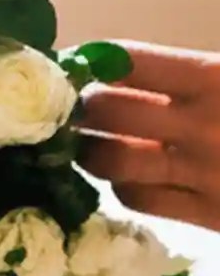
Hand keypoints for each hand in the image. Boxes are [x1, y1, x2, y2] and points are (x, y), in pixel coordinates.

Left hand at [77, 41, 219, 231]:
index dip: (91, 59)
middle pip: (104, 111)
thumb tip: (120, 62)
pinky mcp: (212, 216)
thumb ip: (194, 72)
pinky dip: (122, 187)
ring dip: (87, 149)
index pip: (127, 60)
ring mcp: (204, 174)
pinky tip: (124, 177)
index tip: (73, 61)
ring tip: (83, 142)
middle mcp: (202, 125)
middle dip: (79, 106)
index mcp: (216, 77)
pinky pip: (141, 200)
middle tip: (70, 106)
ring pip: (109, 160)